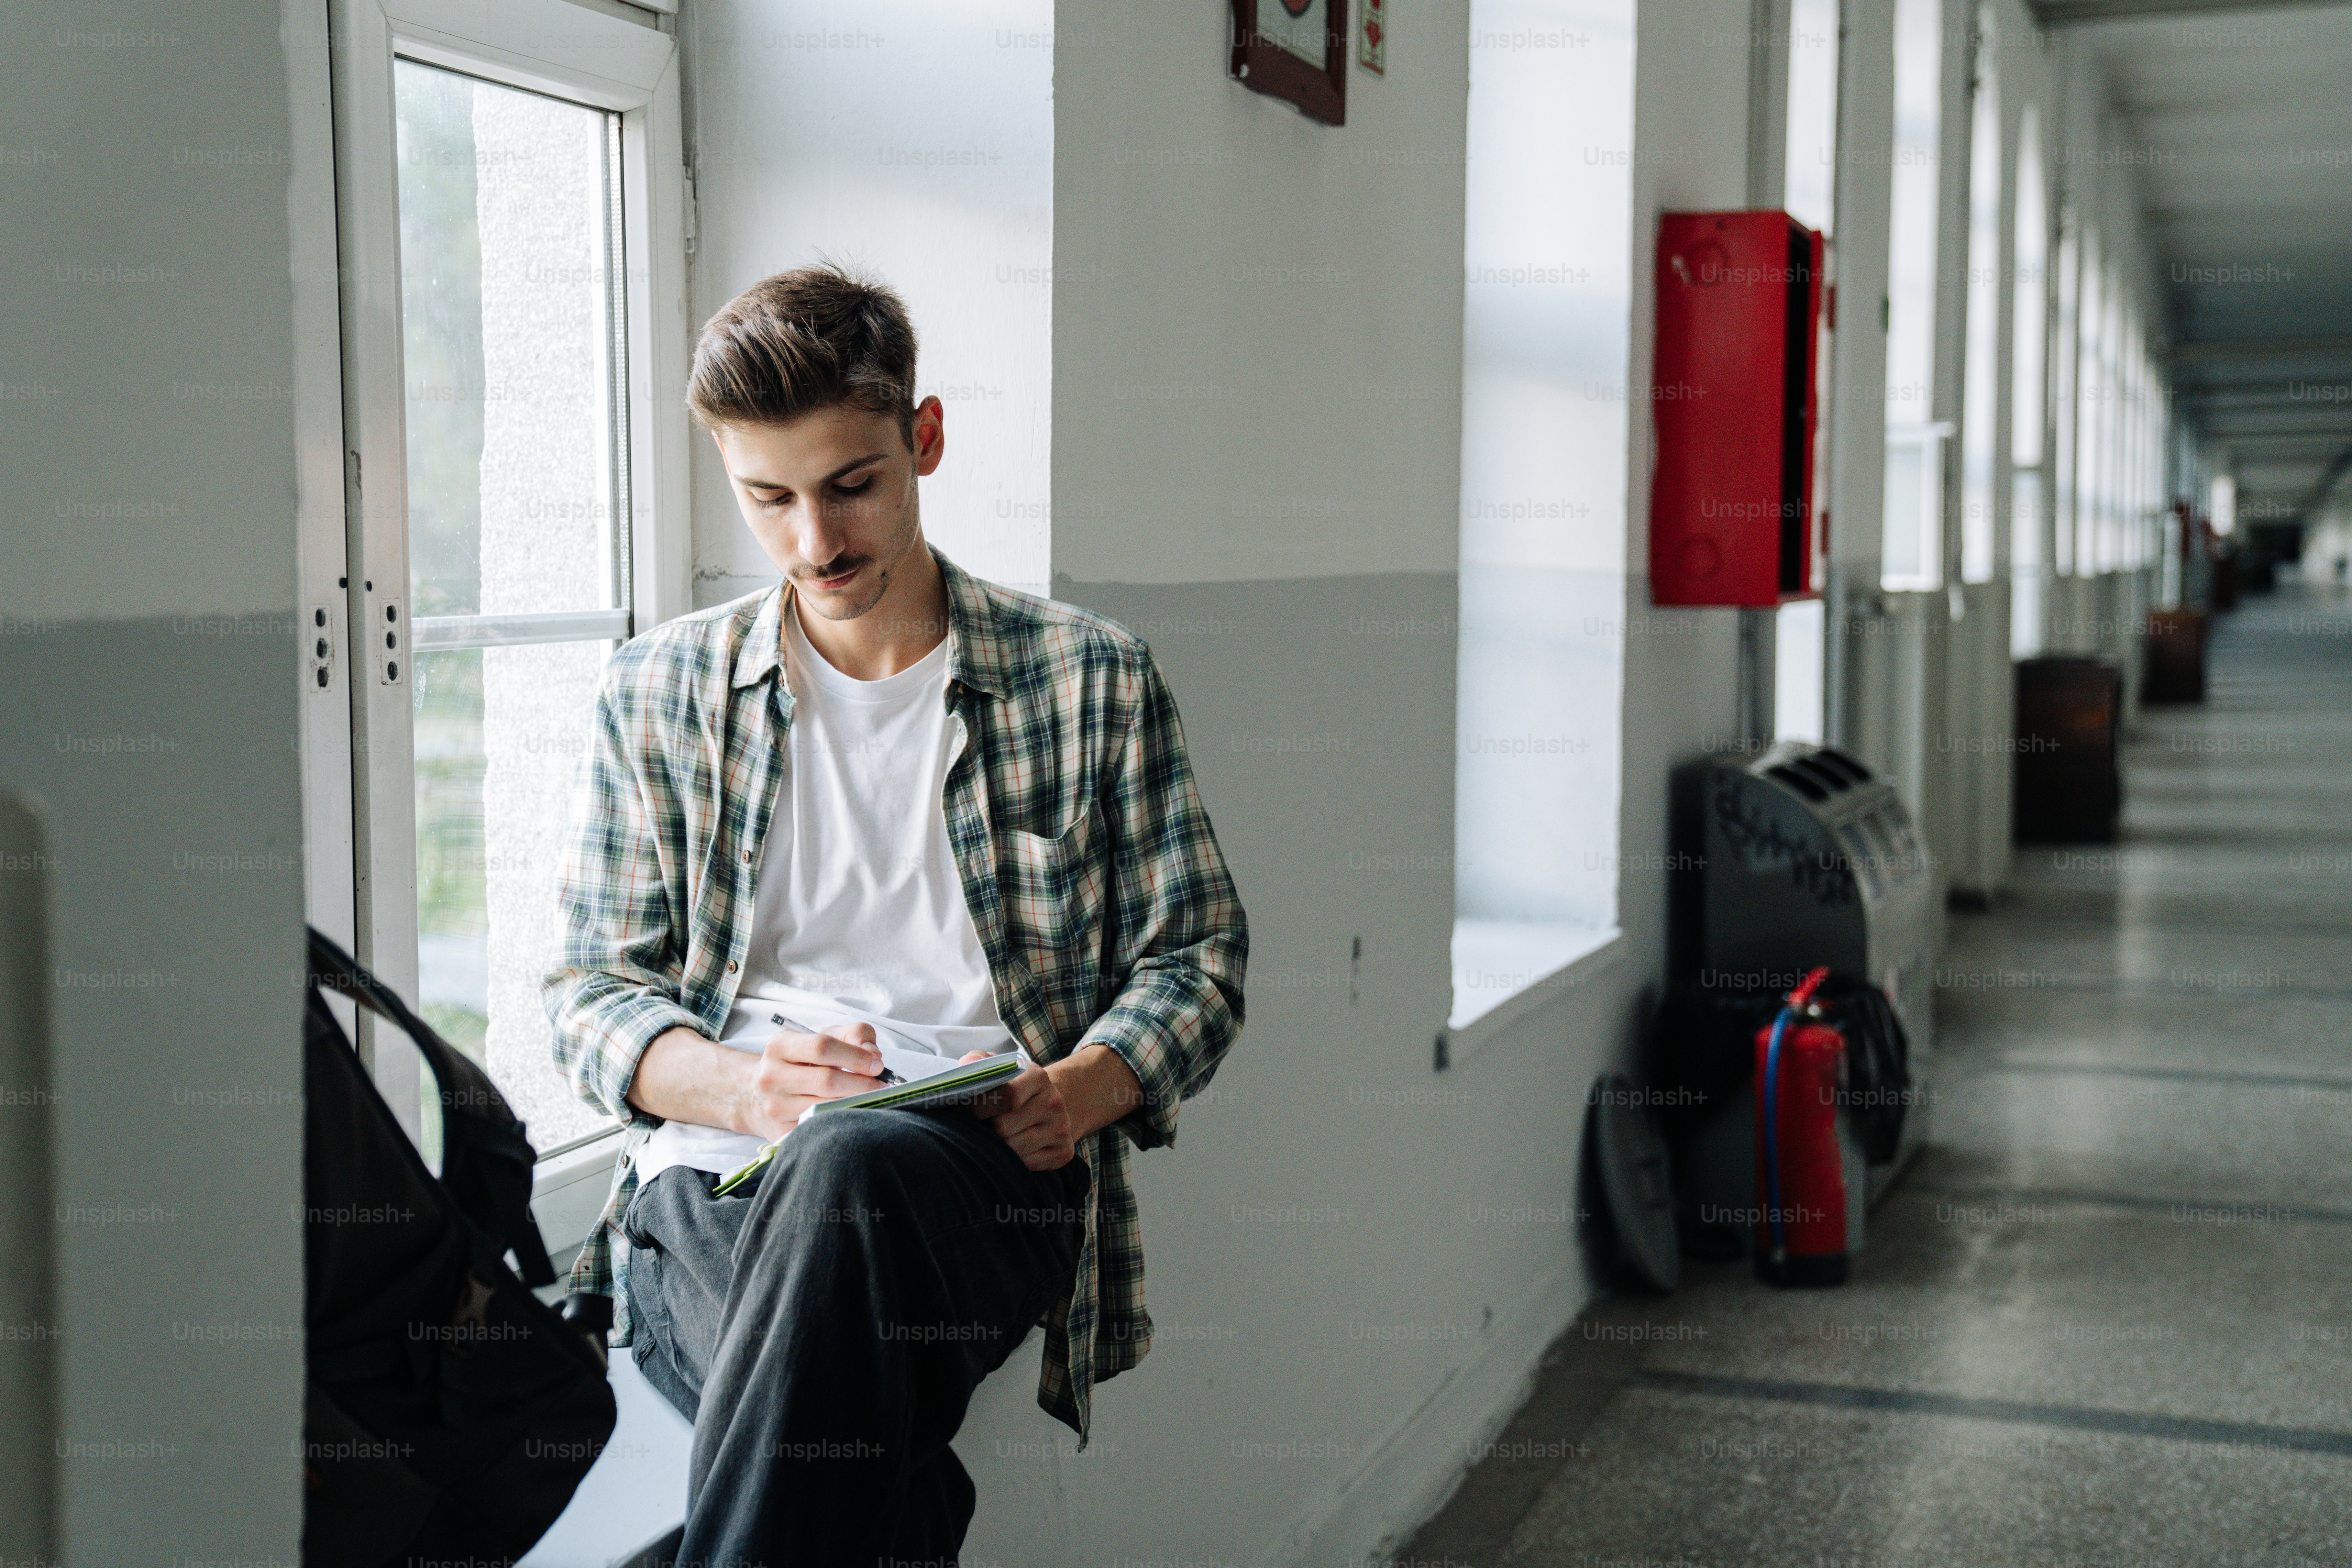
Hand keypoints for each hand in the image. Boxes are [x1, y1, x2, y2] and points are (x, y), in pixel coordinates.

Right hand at [739, 1021, 886, 1140]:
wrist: (764, 1093)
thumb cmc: (804, 1061)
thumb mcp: (825, 1037)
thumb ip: (854, 1034)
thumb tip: (873, 1054)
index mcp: (780, 1046)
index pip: (822, 1047)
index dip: (855, 1056)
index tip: (877, 1065)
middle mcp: (771, 1076)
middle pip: (826, 1081)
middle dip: (862, 1084)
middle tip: (882, 1086)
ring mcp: (775, 1107)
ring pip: (825, 1108)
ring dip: (856, 1104)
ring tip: (871, 1099)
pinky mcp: (781, 1132)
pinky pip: (820, 1128)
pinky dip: (842, 1122)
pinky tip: (853, 1115)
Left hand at [958, 1050, 1076, 1171]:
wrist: (1050, 1105)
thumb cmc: (1015, 1087)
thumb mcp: (1000, 1067)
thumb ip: (980, 1062)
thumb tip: (967, 1066)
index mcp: (1037, 1077)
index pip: (1006, 1095)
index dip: (977, 1106)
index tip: (961, 1110)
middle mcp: (1053, 1102)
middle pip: (1003, 1126)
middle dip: (982, 1128)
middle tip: (972, 1126)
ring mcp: (1061, 1129)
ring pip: (1012, 1149)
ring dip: (994, 1146)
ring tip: (988, 1137)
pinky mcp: (1063, 1152)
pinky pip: (1025, 1164)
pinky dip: (1011, 1160)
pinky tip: (1008, 1148)